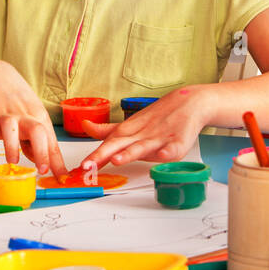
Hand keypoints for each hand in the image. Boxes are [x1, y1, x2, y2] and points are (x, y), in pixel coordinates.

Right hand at [0, 61, 68, 178]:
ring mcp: (4, 115)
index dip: (54, 159)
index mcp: (38, 118)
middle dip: (41, 151)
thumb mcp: (36, 120)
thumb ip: (42, 144)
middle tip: (42, 169)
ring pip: (10, 128)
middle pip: (36, 131)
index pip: (50, 140)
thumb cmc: (19, 104)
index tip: (60, 176)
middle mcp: (23, 116)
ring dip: (12, 147)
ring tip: (13, 160)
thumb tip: (51, 168)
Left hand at [81, 86, 208, 167]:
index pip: (108, 144)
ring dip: (130, 154)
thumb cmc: (158, 117)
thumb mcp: (130, 125)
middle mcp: (141, 136)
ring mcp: (159, 138)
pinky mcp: (178, 141)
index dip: (94, 155)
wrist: (188, 102)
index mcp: (129, 132)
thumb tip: (85, 126)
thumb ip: (108, 130)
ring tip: (117, 160)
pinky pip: (174, 148)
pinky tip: (163, 156)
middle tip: (88, 165)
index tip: (80, 166)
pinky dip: (169, 152)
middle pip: (120, 145)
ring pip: (143, 147)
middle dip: (103, 155)